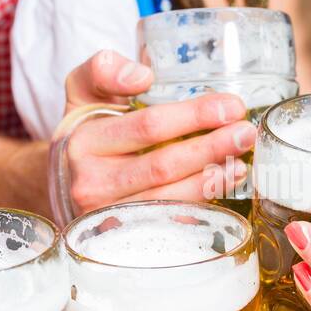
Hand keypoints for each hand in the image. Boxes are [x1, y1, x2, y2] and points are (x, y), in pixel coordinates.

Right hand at [62, 50, 254, 213]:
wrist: (64, 182)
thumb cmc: (87, 132)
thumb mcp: (83, 91)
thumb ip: (104, 69)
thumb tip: (142, 76)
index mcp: (85, 142)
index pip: (147, 127)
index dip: (195, 116)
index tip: (231, 106)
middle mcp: (91, 184)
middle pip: (163, 166)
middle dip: (212, 148)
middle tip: (245, 133)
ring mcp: (107, 218)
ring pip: (169, 200)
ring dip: (212, 181)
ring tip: (241, 161)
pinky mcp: (123, 240)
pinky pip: (168, 224)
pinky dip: (199, 205)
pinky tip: (220, 187)